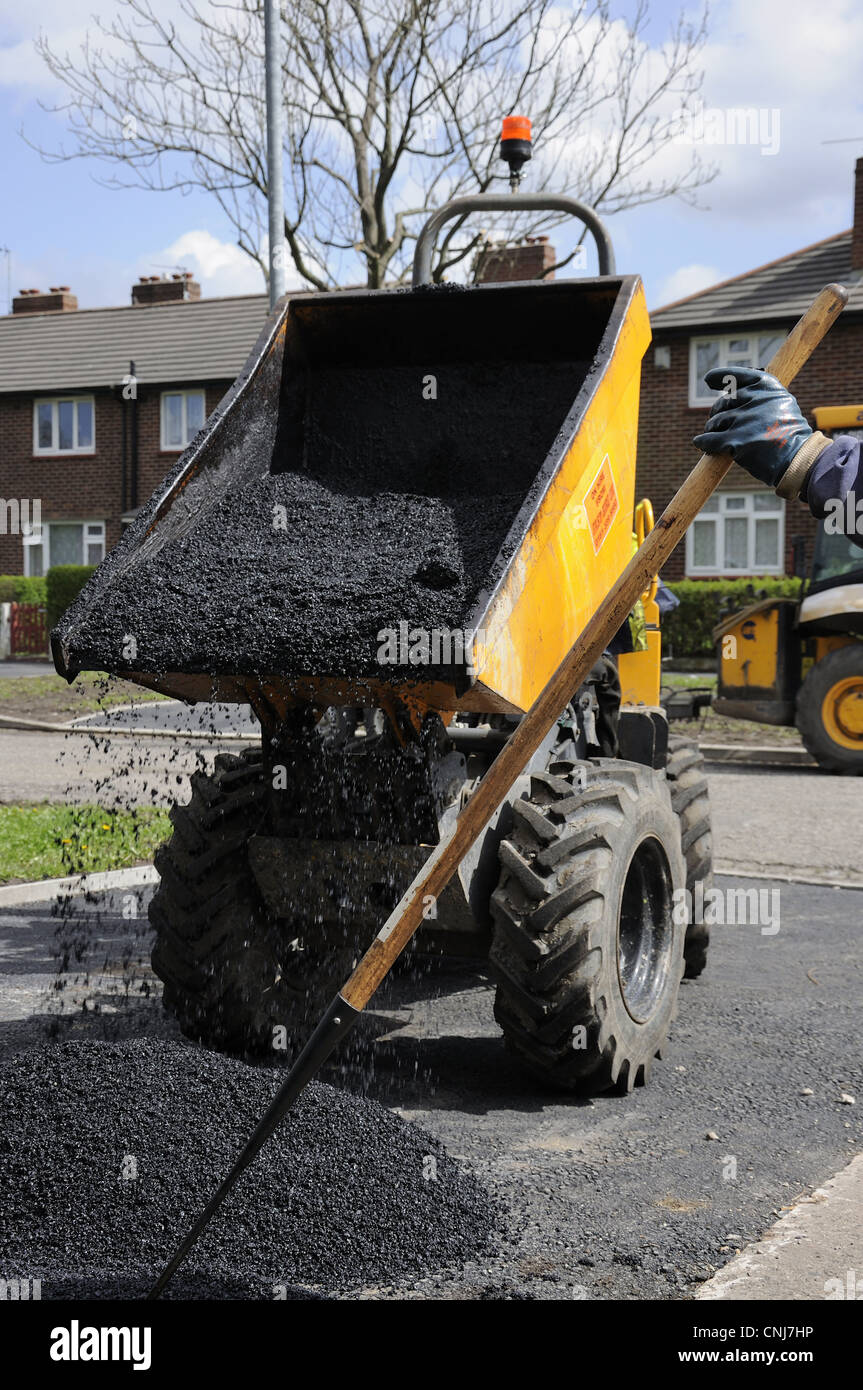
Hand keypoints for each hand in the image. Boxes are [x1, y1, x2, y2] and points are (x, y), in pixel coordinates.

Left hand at [692, 367, 811, 487]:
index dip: (720, 376)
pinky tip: (700, 443)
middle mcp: (755, 399)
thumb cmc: (789, 435)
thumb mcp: (781, 404)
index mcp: (767, 386)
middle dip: (717, 412)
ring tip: (715, 436)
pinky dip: (703, 441)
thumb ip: (759, 396)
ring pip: (715, 422)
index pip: (737, 376)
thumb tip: (730, 392)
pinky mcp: (736, 441)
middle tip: (716, 422)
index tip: (708, 380)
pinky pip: (709, 439)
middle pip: (723, 402)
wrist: (798, 459)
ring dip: (712, 429)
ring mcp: (745, 420)